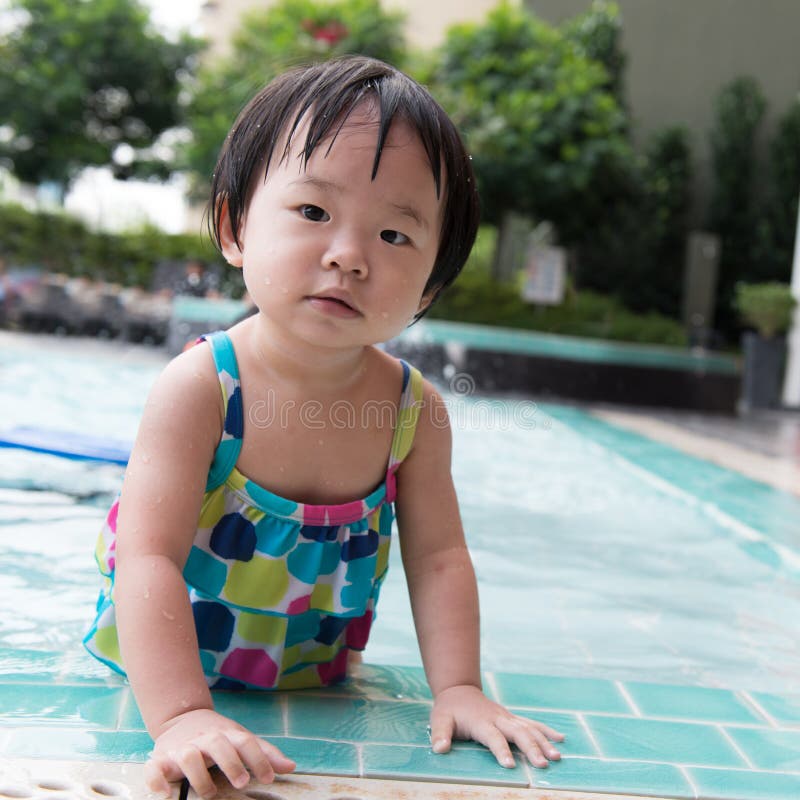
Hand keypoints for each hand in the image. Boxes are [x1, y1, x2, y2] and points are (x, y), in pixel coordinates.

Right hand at [144, 709, 294, 797]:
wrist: (183, 717)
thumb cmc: (219, 735)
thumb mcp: (241, 739)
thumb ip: (265, 754)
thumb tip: (291, 767)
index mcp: (226, 734)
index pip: (245, 741)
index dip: (258, 758)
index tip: (269, 778)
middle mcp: (204, 739)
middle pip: (217, 744)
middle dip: (230, 762)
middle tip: (242, 782)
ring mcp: (182, 748)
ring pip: (188, 755)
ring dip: (198, 774)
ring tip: (209, 792)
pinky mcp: (160, 760)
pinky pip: (153, 769)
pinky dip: (156, 782)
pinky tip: (165, 795)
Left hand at [430, 684, 563, 768]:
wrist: (459, 690)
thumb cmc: (448, 709)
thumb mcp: (438, 720)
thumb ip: (439, 735)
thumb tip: (439, 749)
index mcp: (481, 722)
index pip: (493, 737)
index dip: (501, 750)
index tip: (510, 765)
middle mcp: (498, 719)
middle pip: (517, 733)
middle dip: (531, 748)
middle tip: (542, 765)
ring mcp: (507, 717)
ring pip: (528, 729)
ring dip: (543, 742)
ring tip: (556, 757)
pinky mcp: (512, 718)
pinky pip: (532, 724)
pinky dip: (546, 731)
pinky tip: (560, 738)